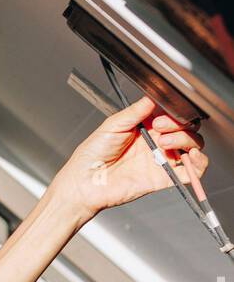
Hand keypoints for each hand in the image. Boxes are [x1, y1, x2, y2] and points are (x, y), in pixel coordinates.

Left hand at [52, 95, 207, 221]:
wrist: (84, 183)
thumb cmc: (91, 156)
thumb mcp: (112, 125)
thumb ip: (134, 112)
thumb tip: (151, 98)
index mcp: (146, 129)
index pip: (172, 117)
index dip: (172, 115)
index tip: (159, 119)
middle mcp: (156, 144)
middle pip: (186, 130)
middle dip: (180, 126)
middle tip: (160, 130)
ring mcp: (160, 161)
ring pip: (192, 148)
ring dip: (188, 141)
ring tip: (167, 143)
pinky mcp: (162, 179)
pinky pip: (189, 174)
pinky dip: (198, 165)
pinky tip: (191, 157)